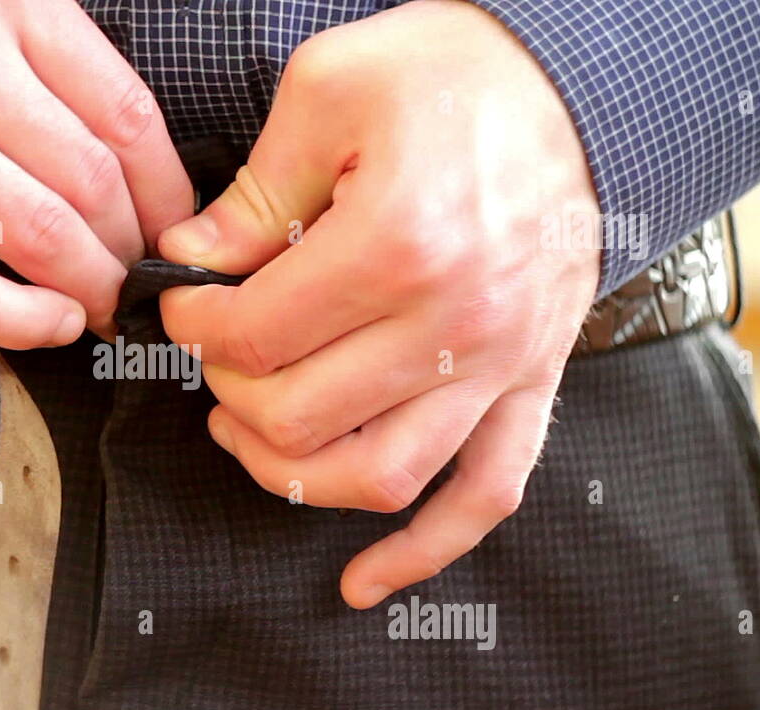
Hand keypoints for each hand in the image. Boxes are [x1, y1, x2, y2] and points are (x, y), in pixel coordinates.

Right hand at [0, 0, 192, 346]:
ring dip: (88, 293)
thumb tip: (141, 182)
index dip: (168, 195)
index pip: (126, 114)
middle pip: (91, 183)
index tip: (173, 234)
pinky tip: (47, 326)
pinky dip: (20, 322)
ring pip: (40, 237)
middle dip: (130, 255)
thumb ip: (45, 76)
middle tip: (133, 284)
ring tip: (94, 309)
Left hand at [157, 0, 600, 607]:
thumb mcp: (331, 90)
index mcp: (400, 244)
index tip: (186, 303)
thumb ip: (251, 192)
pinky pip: (484, 495)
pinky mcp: (530, 384)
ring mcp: (501, 365)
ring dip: (292, 474)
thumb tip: (189, 260)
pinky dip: (423, 552)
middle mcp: (456, 323)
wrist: (574, 88)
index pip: (256, 335)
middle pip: (301, 417)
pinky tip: (362, 581)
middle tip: (215, 355)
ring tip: (248, 437)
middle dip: (231, 393)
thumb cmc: (456, 78)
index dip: (195, 325)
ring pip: (379, 477)